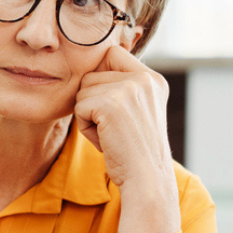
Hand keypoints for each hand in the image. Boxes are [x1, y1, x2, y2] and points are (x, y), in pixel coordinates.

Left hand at [74, 44, 179, 232]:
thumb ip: (122, 89)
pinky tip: (105, 140)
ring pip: (82, 91)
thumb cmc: (135, 151)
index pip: (114, 53)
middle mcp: (144, 79)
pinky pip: (79, 107)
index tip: (107, 102)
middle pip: (92, 74)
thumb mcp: (137, 111)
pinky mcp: (110, 104)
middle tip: (113, 127)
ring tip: (110, 134)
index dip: (101, 72)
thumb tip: (88, 71)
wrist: (146, 179)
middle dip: (93, 102)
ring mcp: (128, 89)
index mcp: (153, 79)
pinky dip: (85, 127)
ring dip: (88, 115)